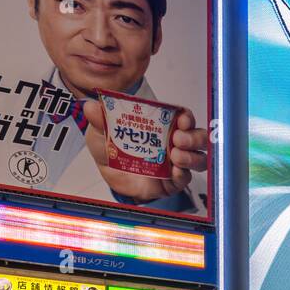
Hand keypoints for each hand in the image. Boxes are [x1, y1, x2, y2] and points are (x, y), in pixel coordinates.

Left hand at [84, 100, 209, 204]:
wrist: (107, 175)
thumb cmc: (112, 147)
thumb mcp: (102, 131)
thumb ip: (100, 120)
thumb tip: (90, 107)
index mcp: (162, 126)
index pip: (184, 118)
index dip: (187, 117)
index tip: (182, 118)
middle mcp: (174, 142)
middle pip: (198, 138)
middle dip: (193, 137)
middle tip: (178, 138)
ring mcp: (175, 163)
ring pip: (198, 159)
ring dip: (191, 156)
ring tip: (176, 156)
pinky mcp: (172, 182)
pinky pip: (185, 179)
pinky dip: (183, 175)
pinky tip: (175, 172)